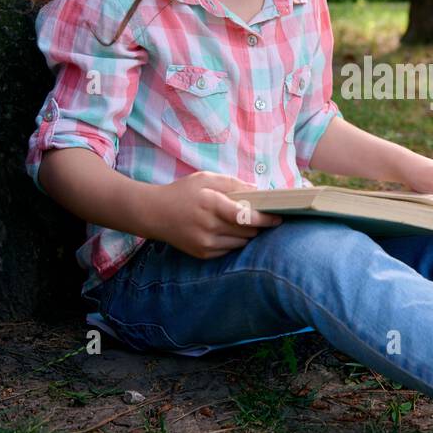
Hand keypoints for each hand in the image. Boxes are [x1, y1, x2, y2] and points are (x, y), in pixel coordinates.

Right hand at [143, 171, 282, 258]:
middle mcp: (209, 227)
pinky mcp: (202, 254)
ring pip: (241, 243)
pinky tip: (226, 231)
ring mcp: (205, 243)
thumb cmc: (182, 192)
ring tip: (241, 223)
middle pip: (247, 232)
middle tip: (261, 217)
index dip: (266, 218)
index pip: (247, 216)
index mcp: (211, 205)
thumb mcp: (205, 179)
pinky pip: (229, 251)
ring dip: (247, 234)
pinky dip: (234, 242)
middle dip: (257, 225)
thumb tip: (259, 191)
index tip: (279, 217)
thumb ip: (233, 183)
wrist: (153, 214)